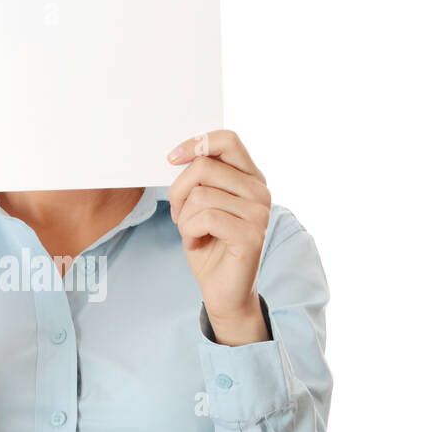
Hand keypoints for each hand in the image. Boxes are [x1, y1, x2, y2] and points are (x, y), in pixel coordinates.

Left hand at [168, 129, 271, 344]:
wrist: (223, 291)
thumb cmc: (209, 246)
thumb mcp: (200, 204)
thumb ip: (199, 177)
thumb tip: (179, 155)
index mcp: (251, 178)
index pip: (227, 140)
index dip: (196, 143)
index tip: (172, 158)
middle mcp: (260, 191)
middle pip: (204, 166)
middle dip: (179, 190)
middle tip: (179, 213)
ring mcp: (259, 212)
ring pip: (200, 193)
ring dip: (184, 217)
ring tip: (192, 232)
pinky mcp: (251, 234)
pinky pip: (205, 217)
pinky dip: (189, 231)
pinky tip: (196, 242)